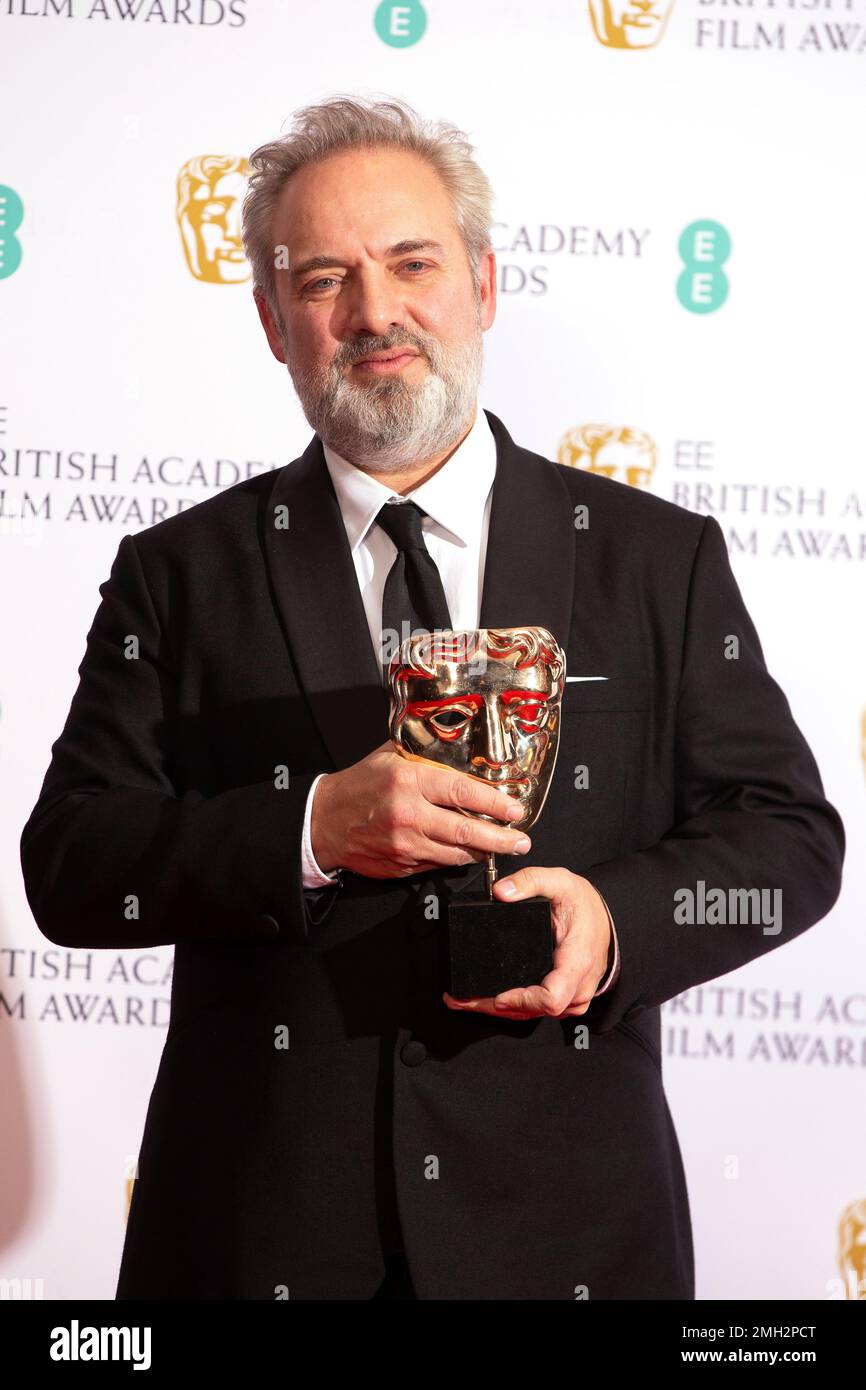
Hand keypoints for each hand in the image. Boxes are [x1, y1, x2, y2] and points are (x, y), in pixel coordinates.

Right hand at [310, 740, 532, 879]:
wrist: (324, 821)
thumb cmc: (359, 785)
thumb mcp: (390, 757)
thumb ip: (425, 755)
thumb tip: (461, 751)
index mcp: (408, 781)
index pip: (462, 792)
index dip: (494, 803)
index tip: (515, 809)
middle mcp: (409, 814)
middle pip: (467, 831)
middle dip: (501, 838)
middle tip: (522, 840)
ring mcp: (405, 844)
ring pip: (456, 854)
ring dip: (482, 852)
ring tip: (501, 847)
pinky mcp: (401, 866)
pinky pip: (438, 864)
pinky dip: (456, 859)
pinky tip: (467, 852)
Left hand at [443, 867, 611, 1019]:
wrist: (602, 915)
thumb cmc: (583, 903)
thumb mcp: (560, 881)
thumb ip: (530, 881)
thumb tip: (501, 892)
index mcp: (577, 961)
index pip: (553, 998)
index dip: (524, 1001)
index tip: (499, 995)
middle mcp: (578, 985)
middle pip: (535, 1011)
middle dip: (495, 1008)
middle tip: (460, 1000)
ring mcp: (572, 996)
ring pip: (532, 1015)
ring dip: (497, 1011)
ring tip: (463, 1000)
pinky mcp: (564, 1000)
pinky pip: (537, 1011)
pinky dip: (510, 1008)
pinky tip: (484, 1001)